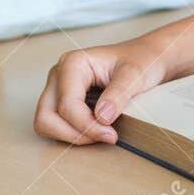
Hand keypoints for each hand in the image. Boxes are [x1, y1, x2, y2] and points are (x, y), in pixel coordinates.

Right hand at [34, 40, 171, 145]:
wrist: (147, 58)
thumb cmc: (141, 61)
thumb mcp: (135, 75)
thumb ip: (118, 94)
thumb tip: (101, 117)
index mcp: (73, 63)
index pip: (67, 105)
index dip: (87, 126)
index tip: (111, 135)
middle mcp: (59, 74)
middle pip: (46, 116)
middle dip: (73, 133)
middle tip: (104, 136)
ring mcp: (58, 87)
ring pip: (46, 123)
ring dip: (70, 135)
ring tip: (101, 133)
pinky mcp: (63, 99)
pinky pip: (56, 124)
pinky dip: (72, 132)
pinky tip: (96, 128)